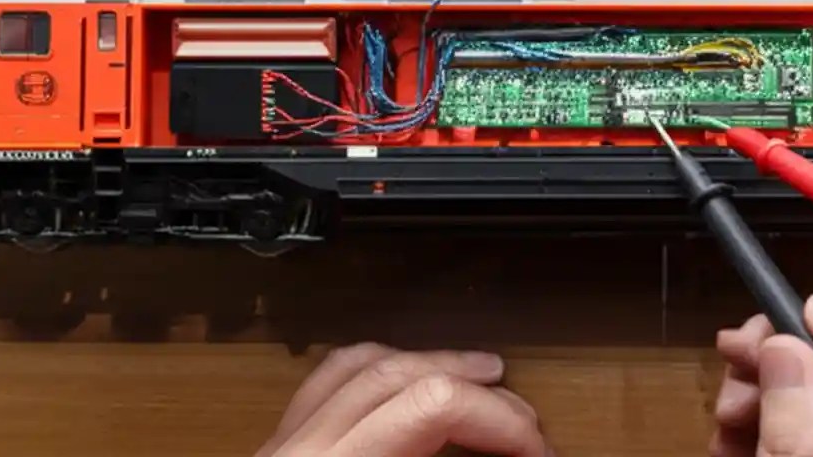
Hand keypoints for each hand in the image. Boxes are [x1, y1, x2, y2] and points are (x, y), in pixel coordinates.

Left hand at [256, 342, 551, 456]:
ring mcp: (280, 447)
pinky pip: (326, 386)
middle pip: (401, 375)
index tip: (536, 450)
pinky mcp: (275, 456)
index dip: (501, 423)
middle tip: (525, 425)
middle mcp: (300, 449)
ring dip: (430, 363)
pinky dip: (378, 372)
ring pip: (358, 365)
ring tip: (479, 374)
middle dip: (477, 391)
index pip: (431, 407)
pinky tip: (403, 381)